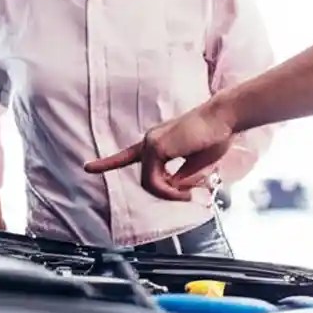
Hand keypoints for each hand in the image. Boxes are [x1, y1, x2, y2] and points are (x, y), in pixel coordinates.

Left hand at [84, 99, 234, 200]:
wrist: (224, 119)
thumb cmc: (216, 136)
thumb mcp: (197, 165)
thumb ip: (181, 179)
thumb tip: (172, 190)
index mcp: (160, 142)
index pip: (128, 155)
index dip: (107, 163)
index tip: (88, 167)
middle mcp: (151, 141)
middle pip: (149, 180)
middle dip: (168, 193)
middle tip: (189, 194)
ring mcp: (151, 143)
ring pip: (149, 183)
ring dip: (170, 194)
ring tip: (189, 192)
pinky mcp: (156, 148)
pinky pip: (155, 182)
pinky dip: (169, 191)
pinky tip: (183, 188)